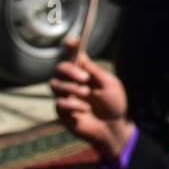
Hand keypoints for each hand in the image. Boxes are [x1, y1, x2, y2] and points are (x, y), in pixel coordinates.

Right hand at [50, 38, 134, 160]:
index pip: (74, 57)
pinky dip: (73, 104)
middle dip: (69, 70)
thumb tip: (81, 56)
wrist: (113, 127)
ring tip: (87, 94)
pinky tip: (85, 110)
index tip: (72, 41)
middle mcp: (73, 82)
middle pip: (58, 68)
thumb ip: (94, 71)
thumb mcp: (109, 84)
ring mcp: (66, 96)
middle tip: (84, 78)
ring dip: (71, 87)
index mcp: (85, 73)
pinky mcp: (62, 111)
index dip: (71, 48)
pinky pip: (59, 102)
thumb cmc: (114, 104)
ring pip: (54, 84)